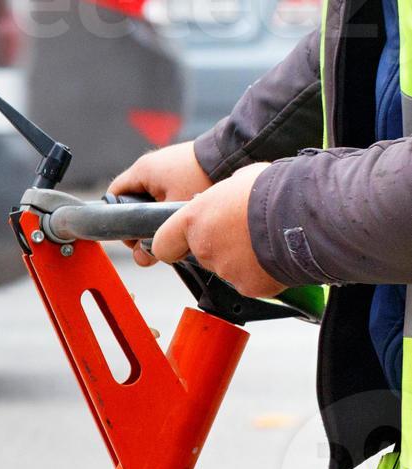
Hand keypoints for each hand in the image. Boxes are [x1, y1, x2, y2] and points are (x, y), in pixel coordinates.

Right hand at [110, 141, 214, 264]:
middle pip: (130, 203)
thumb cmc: (202, 179)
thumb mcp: (172, 215)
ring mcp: (165, 169)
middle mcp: (150, 167)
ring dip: (156, 219)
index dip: (117, 220)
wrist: (233, 156)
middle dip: (140, 225)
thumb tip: (142, 257)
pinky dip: (168, 209)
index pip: (113, 196)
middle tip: (154, 238)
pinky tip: (181, 217)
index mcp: (142, 170)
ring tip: (172, 226)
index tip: (131, 237)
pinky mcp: (179, 172)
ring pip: (148, 202)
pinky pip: (164, 195)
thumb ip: (153, 239)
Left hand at [150, 164, 281, 296]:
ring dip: (241, 256)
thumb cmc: (275, 189)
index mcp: (196, 219)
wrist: (306, 212)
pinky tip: (275, 253)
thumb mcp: (240, 180)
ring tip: (265, 237)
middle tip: (244, 228)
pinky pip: (249, 280)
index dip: (171, 243)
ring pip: (226, 267)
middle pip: (202, 253)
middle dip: (219, 244)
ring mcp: (225, 270)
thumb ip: (221, 199)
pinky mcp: (246, 287)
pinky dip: (260, 270)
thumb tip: (224, 201)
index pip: (163, 243)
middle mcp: (205, 248)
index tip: (179, 243)